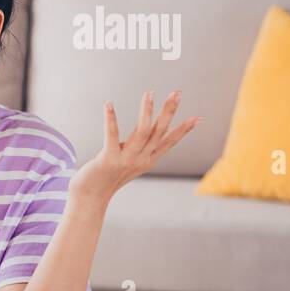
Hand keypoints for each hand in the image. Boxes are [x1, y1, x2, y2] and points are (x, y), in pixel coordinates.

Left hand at [70, 90, 201, 204]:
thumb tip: (148, 129)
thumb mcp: (129, 162)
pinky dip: (111, 119)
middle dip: (169, 111)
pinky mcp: (108, 159)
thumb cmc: (108, 177)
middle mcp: (140, 160)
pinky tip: (109, 104)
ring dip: (146, 111)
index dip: (183, 130)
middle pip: (158, 132)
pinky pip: (111, 135)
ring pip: (141, 132)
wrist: (91, 197)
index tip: (198, 117)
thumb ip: (139, 147)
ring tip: (149, 93)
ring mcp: (125, 160)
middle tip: (177, 93)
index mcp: (148, 160)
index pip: (169, 142)